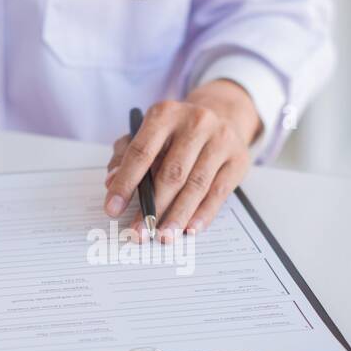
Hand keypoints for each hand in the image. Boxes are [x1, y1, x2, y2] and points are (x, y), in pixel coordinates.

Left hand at [103, 80, 259, 239]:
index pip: (141, 152)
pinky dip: (203, 214)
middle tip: (139, 231)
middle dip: (153, 207)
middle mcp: (195, 122)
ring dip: (178, 216)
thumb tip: (111, 182)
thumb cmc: (175, 134)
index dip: (125, 183)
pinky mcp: (238, 158)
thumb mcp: (147, 135)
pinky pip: (219, 192)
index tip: (112, 210)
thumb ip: (125, 156)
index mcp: (165, 114)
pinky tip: (190, 229)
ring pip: (196, 185)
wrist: (221, 118)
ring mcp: (221, 139)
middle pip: (171, 173)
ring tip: (164, 236)